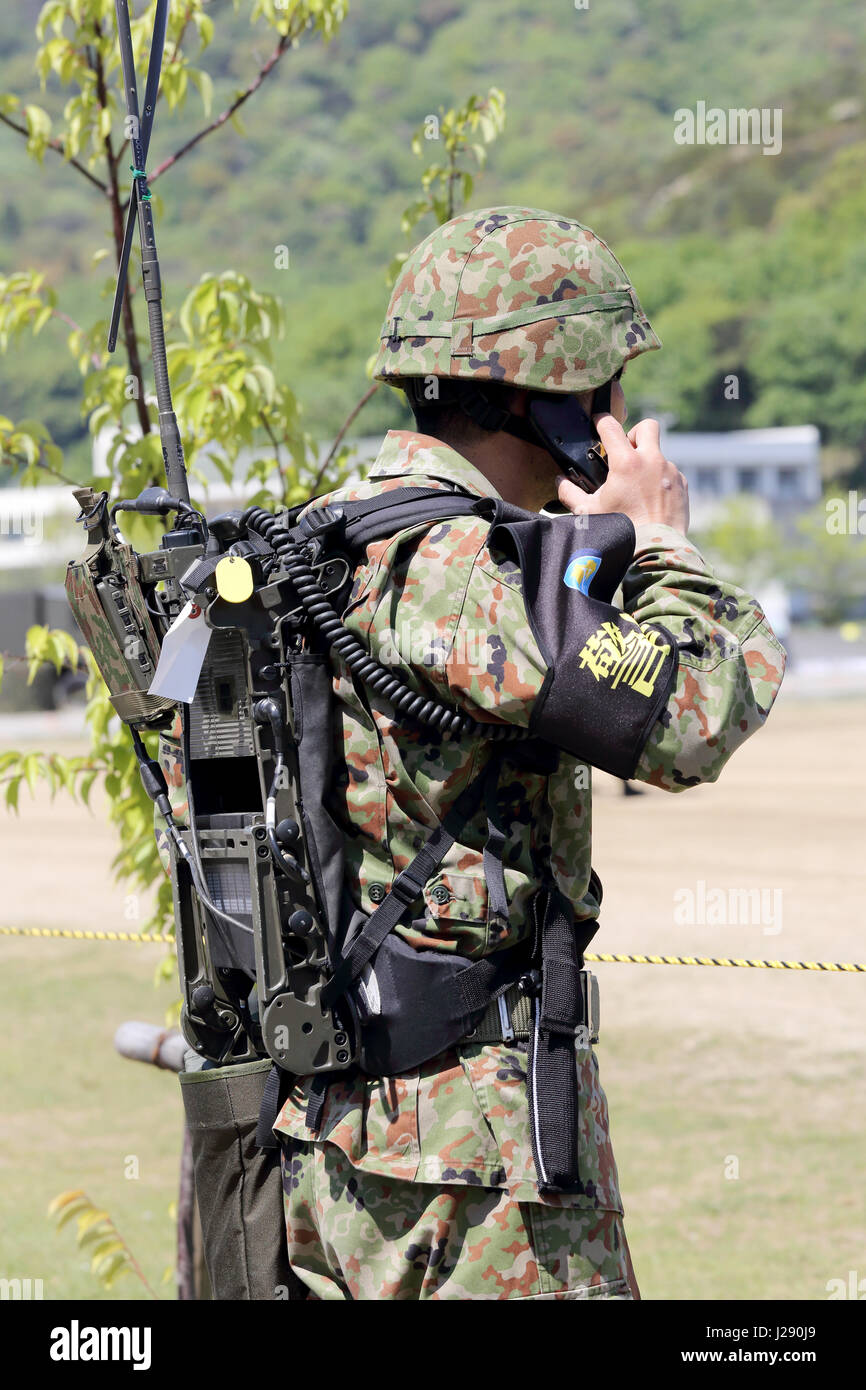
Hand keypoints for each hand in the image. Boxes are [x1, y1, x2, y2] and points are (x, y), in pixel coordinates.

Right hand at [557, 414, 688, 533]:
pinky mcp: (682, 484)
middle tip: (626, 451)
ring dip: (647, 463)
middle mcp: (652, 461)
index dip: (601, 421)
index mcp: (626, 463)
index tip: (598, 423)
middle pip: (647, 426)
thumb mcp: (588, 512)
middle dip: (635, 433)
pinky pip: (669, 474)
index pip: (611, 426)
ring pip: (658, 454)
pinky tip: (651, 500)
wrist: (655, 549)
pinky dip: (660, 481)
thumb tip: (560, 482)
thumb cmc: (620, 530)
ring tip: (637, 487)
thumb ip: (570, 493)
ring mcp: (670, 471)